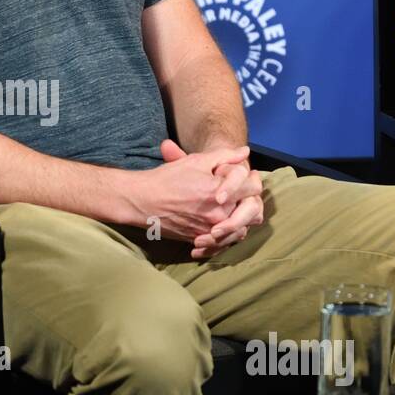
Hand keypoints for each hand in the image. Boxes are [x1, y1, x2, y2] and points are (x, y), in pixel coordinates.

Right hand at [159, 140, 263, 257]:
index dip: (253, 179)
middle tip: (245, 192)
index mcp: (220, 192)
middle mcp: (218, 214)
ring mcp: (209, 230)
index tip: (248, 176)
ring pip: (241, 229)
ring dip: (242, 218)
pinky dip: (226, 234)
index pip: (253, 188)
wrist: (141, 200)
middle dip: (251, 200)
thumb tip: (244, 152)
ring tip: (235, 207)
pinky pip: (223, 242)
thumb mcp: (196, 161)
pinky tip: (222, 223)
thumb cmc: (167, 178)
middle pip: (252, 211)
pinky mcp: (199, 239)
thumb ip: (225, 156)